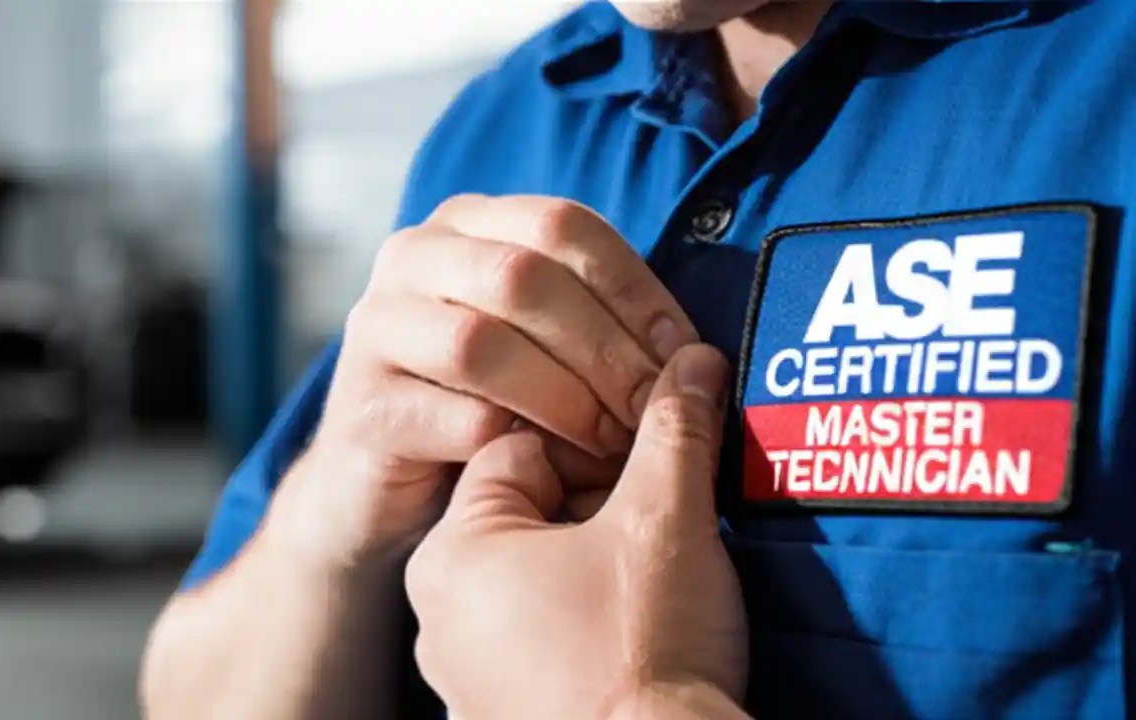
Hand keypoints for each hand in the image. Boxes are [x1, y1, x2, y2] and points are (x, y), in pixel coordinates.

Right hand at [270, 195, 698, 571]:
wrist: (387, 487)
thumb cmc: (488, 405)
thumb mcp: (545, 347)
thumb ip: (601, 325)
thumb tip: (696, 358)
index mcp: (467, 224)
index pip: (563, 225)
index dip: (635, 288)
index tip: (685, 353)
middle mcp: (412, 257)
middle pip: (524, 277)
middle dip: (606, 348)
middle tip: (656, 409)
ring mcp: (377, 328)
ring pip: (483, 345)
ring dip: (567, 398)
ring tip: (614, 446)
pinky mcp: (363, 408)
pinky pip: (458, 418)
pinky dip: (523, 447)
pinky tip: (559, 474)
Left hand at [406, 344, 748, 719]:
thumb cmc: (646, 651)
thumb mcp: (666, 519)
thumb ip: (676, 428)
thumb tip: (695, 362)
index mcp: (454, 552)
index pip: (519, 448)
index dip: (596, 439)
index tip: (650, 458)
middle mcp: (440, 614)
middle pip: (529, 509)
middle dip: (601, 500)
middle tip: (663, 514)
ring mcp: (467, 673)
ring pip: (538, 575)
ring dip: (599, 560)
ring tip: (659, 573)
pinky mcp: (502, 712)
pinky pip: (540, 636)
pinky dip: (588, 619)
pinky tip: (640, 629)